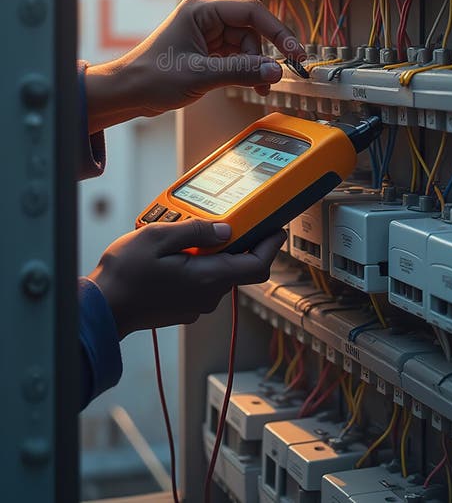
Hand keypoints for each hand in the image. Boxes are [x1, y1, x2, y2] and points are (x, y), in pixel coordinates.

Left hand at [85, 0, 303, 132]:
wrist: (128, 93)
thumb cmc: (151, 77)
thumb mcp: (201, 75)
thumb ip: (241, 72)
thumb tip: (275, 71)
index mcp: (202, 10)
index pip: (252, 12)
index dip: (278, 32)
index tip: (295, 53)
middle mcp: (206, 17)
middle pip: (251, 30)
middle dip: (263, 56)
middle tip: (273, 78)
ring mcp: (206, 33)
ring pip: (245, 46)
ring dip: (254, 66)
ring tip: (257, 88)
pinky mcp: (206, 50)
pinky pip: (235, 56)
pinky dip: (244, 71)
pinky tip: (248, 85)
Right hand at [88, 219, 286, 338]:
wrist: (101, 308)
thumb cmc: (126, 273)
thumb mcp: (158, 238)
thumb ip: (195, 231)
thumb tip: (225, 229)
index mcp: (208, 279)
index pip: (257, 267)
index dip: (271, 246)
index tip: (276, 228)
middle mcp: (208, 296)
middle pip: (239, 268)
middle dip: (239, 243)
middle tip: (231, 218)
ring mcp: (195, 305)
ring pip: (219, 274)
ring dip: (215, 253)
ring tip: (194, 230)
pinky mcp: (183, 307)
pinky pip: (202, 282)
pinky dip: (200, 264)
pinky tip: (180, 251)